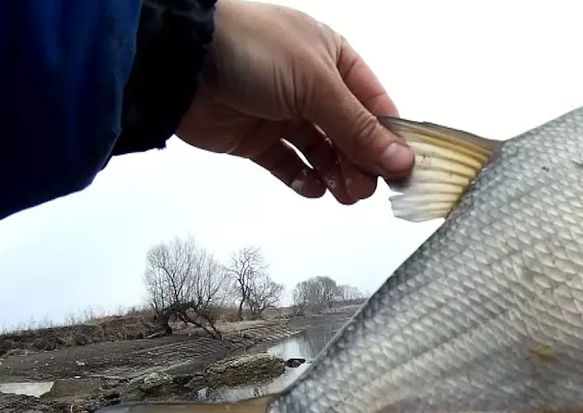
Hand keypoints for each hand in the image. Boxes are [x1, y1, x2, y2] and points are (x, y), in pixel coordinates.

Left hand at [174, 0, 413, 203]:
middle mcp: (311, 85)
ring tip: (345, 194)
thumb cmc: (250, 49)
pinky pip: (288, 164)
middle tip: (366, 189)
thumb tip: (399, 160)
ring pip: (321, 152)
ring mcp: (282, 112)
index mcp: (333, 58)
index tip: (402, 169)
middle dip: (362, 163)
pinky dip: (302, 179)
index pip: (375, 104)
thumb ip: (358, 129)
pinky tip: (314, 188)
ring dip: (336, 175)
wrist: (179, 59)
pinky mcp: (255, 138)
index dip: (389, 138)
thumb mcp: (317, 86)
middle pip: (350, 134)